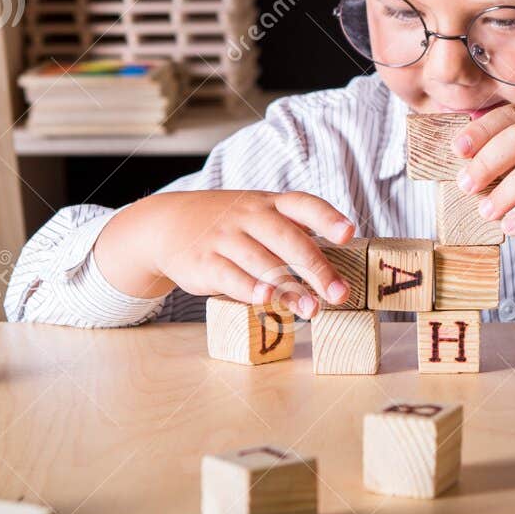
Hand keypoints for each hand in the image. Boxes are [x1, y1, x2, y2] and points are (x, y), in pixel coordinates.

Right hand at [94, 190, 355, 316]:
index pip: (303, 204)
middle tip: (339, 294)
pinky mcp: (205, 262)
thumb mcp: (259, 215)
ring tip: (313, 309)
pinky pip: (230, 276)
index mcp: (270, 204)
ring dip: (290, 288)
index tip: (348, 233)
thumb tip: (336, 266)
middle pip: (289, 240)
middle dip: (317, 268)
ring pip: (263, 263)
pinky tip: (266, 300)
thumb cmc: (228, 225)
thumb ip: (293, 232)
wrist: (166, 224)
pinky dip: (249, 289)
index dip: (327, 218)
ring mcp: (226, 239)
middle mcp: (250, 217)